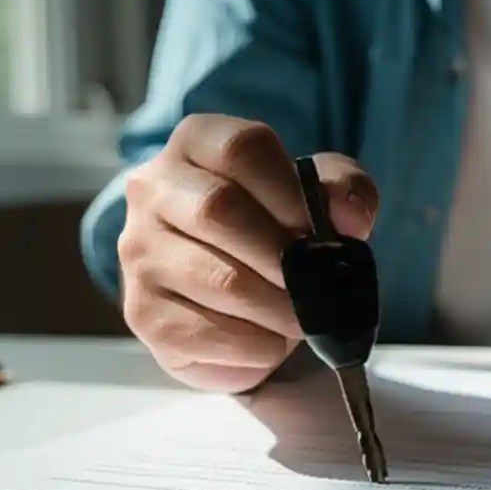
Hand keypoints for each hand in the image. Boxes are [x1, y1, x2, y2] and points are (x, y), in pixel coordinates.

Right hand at [118, 114, 378, 391]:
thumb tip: (350, 217)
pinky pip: (203, 332)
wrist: (231, 292)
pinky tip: (270, 341)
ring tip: (302, 317)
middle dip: (283, 256)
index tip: (318, 230)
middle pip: (218, 210)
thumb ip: (344, 192)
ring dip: (277, 308)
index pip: (240, 149)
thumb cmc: (277, 230)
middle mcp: (153, 189)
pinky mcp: (141, 311)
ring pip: (217, 279)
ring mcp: (140, 251)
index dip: (289, 192)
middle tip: (317, 285)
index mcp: (197, 144)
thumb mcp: (318, 197)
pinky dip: (255, 346)